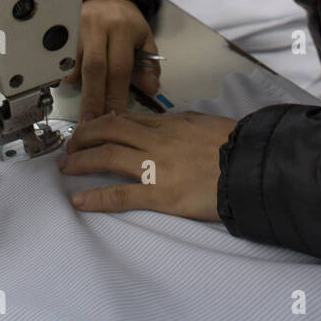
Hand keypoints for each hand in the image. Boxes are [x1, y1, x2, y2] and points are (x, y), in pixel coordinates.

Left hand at [58, 111, 236, 220]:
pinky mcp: (159, 193)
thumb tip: (175, 126)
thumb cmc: (240, 147)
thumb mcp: (210, 125)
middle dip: (84, 135)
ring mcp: (155, 166)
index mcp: (172, 123)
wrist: (253, 166)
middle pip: (109, 129)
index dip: (106, 122)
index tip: (94, 128)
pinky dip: (96, 197)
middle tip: (70, 144)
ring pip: (107, 155)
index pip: (130, 118)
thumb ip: (188, 126)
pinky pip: (120, 194)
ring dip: (81, 160)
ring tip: (66, 167)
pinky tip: (80, 201)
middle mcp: (158, 139)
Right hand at [63, 0, 159, 120]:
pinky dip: (68, 78)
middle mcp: (97, 27)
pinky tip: (75, 89)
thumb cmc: (126, 22)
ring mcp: (76, 29)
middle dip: (92, 100)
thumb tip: (150, 89)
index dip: (115, 95)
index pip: (119, 68)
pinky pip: (63, 61)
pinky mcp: (61, 33)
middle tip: (91, 124)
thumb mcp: (145, 39)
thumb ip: (148, 65)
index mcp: (122, 29)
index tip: (114, 117)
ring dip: (79, 91)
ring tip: (83, 114)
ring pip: (74, 65)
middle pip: (93, 69)